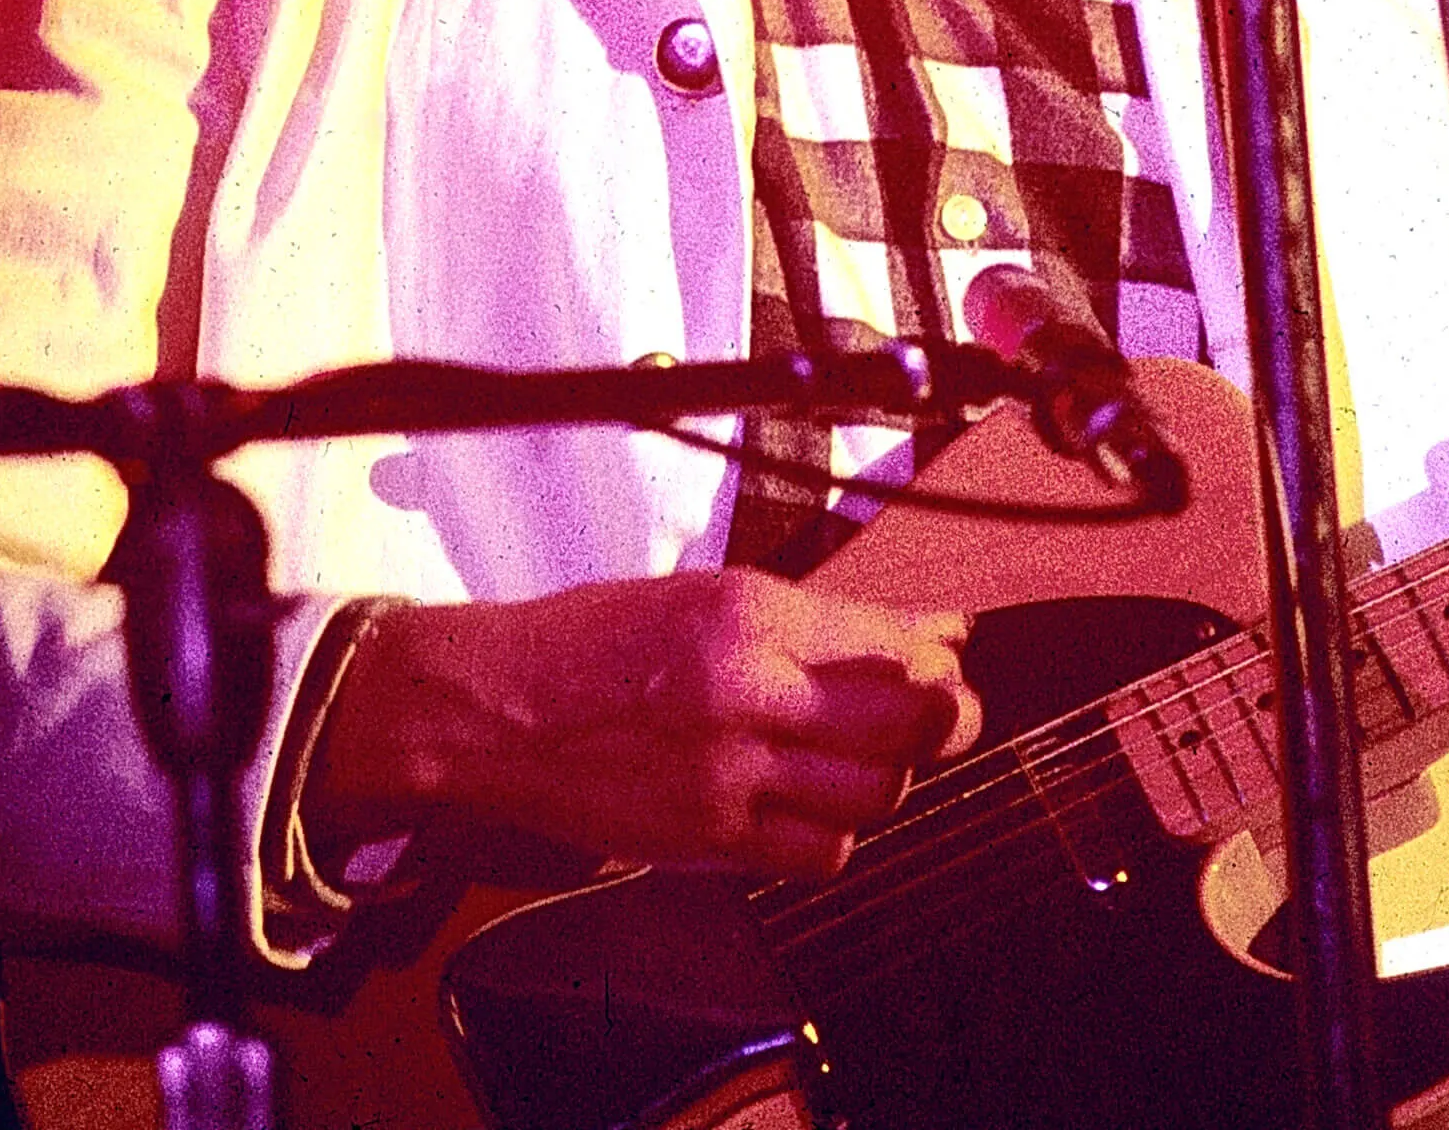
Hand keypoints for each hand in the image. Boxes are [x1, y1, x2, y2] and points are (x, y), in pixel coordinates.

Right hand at [311, 569, 980, 878]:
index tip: (951, 656)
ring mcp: (731, 772)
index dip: (938, 655)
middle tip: (945, 714)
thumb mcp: (704, 596)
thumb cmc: (594, 641)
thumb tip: (924, 630)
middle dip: (946, 719)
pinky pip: (820, 853)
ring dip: (890, 776)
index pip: (889, 639)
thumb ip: (813, 621)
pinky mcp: (711, 839)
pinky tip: (810, 806)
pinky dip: (834, 834)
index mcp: (745, 611)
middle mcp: (748, 689)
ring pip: (875, 793)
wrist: (496, 709)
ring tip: (864, 755)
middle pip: (906, 722)